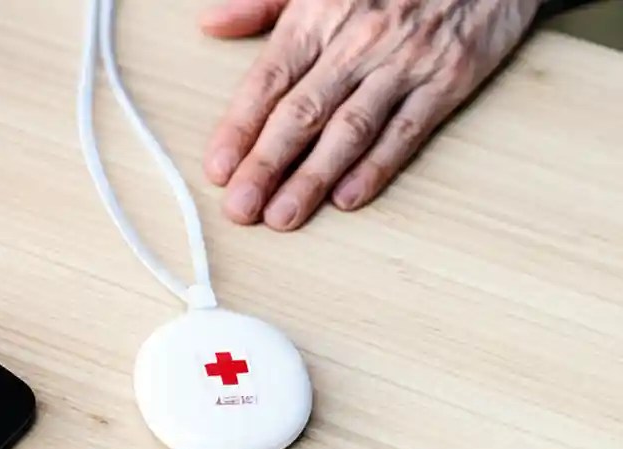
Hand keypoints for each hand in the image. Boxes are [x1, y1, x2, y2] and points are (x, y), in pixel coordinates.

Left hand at [200, 0, 539, 229]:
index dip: (239, 129)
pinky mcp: (447, 80)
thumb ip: (262, 2)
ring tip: (283, 217)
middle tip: (240, 209)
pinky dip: (378, 167)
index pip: (268, 82)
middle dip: (266, 165)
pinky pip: (407, 130)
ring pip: (349, 130)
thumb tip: (211, 23)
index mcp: (318, 18)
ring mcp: (403, 64)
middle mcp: (357, 43)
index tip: (217, 169)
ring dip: (313, 178)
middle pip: (302, 114)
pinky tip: (348, 198)